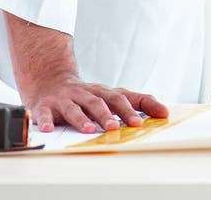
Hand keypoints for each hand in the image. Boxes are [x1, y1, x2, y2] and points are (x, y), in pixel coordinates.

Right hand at [2, 11, 168, 132]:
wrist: (51, 81)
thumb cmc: (87, 94)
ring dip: (83, 119)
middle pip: (101, 102)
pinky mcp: (46, 105)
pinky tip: (49, 129)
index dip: (139, 107)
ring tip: (91, 130)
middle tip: (119, 127)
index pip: (124, 97)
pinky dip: (46, 120)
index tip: (156, 115)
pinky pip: (45, 113)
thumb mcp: (111, 96)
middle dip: (110, 114)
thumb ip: (137, 103)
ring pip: (76, 108)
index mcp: (104, 92)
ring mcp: (66, 99)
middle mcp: (87, 93)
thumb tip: (165, 112)